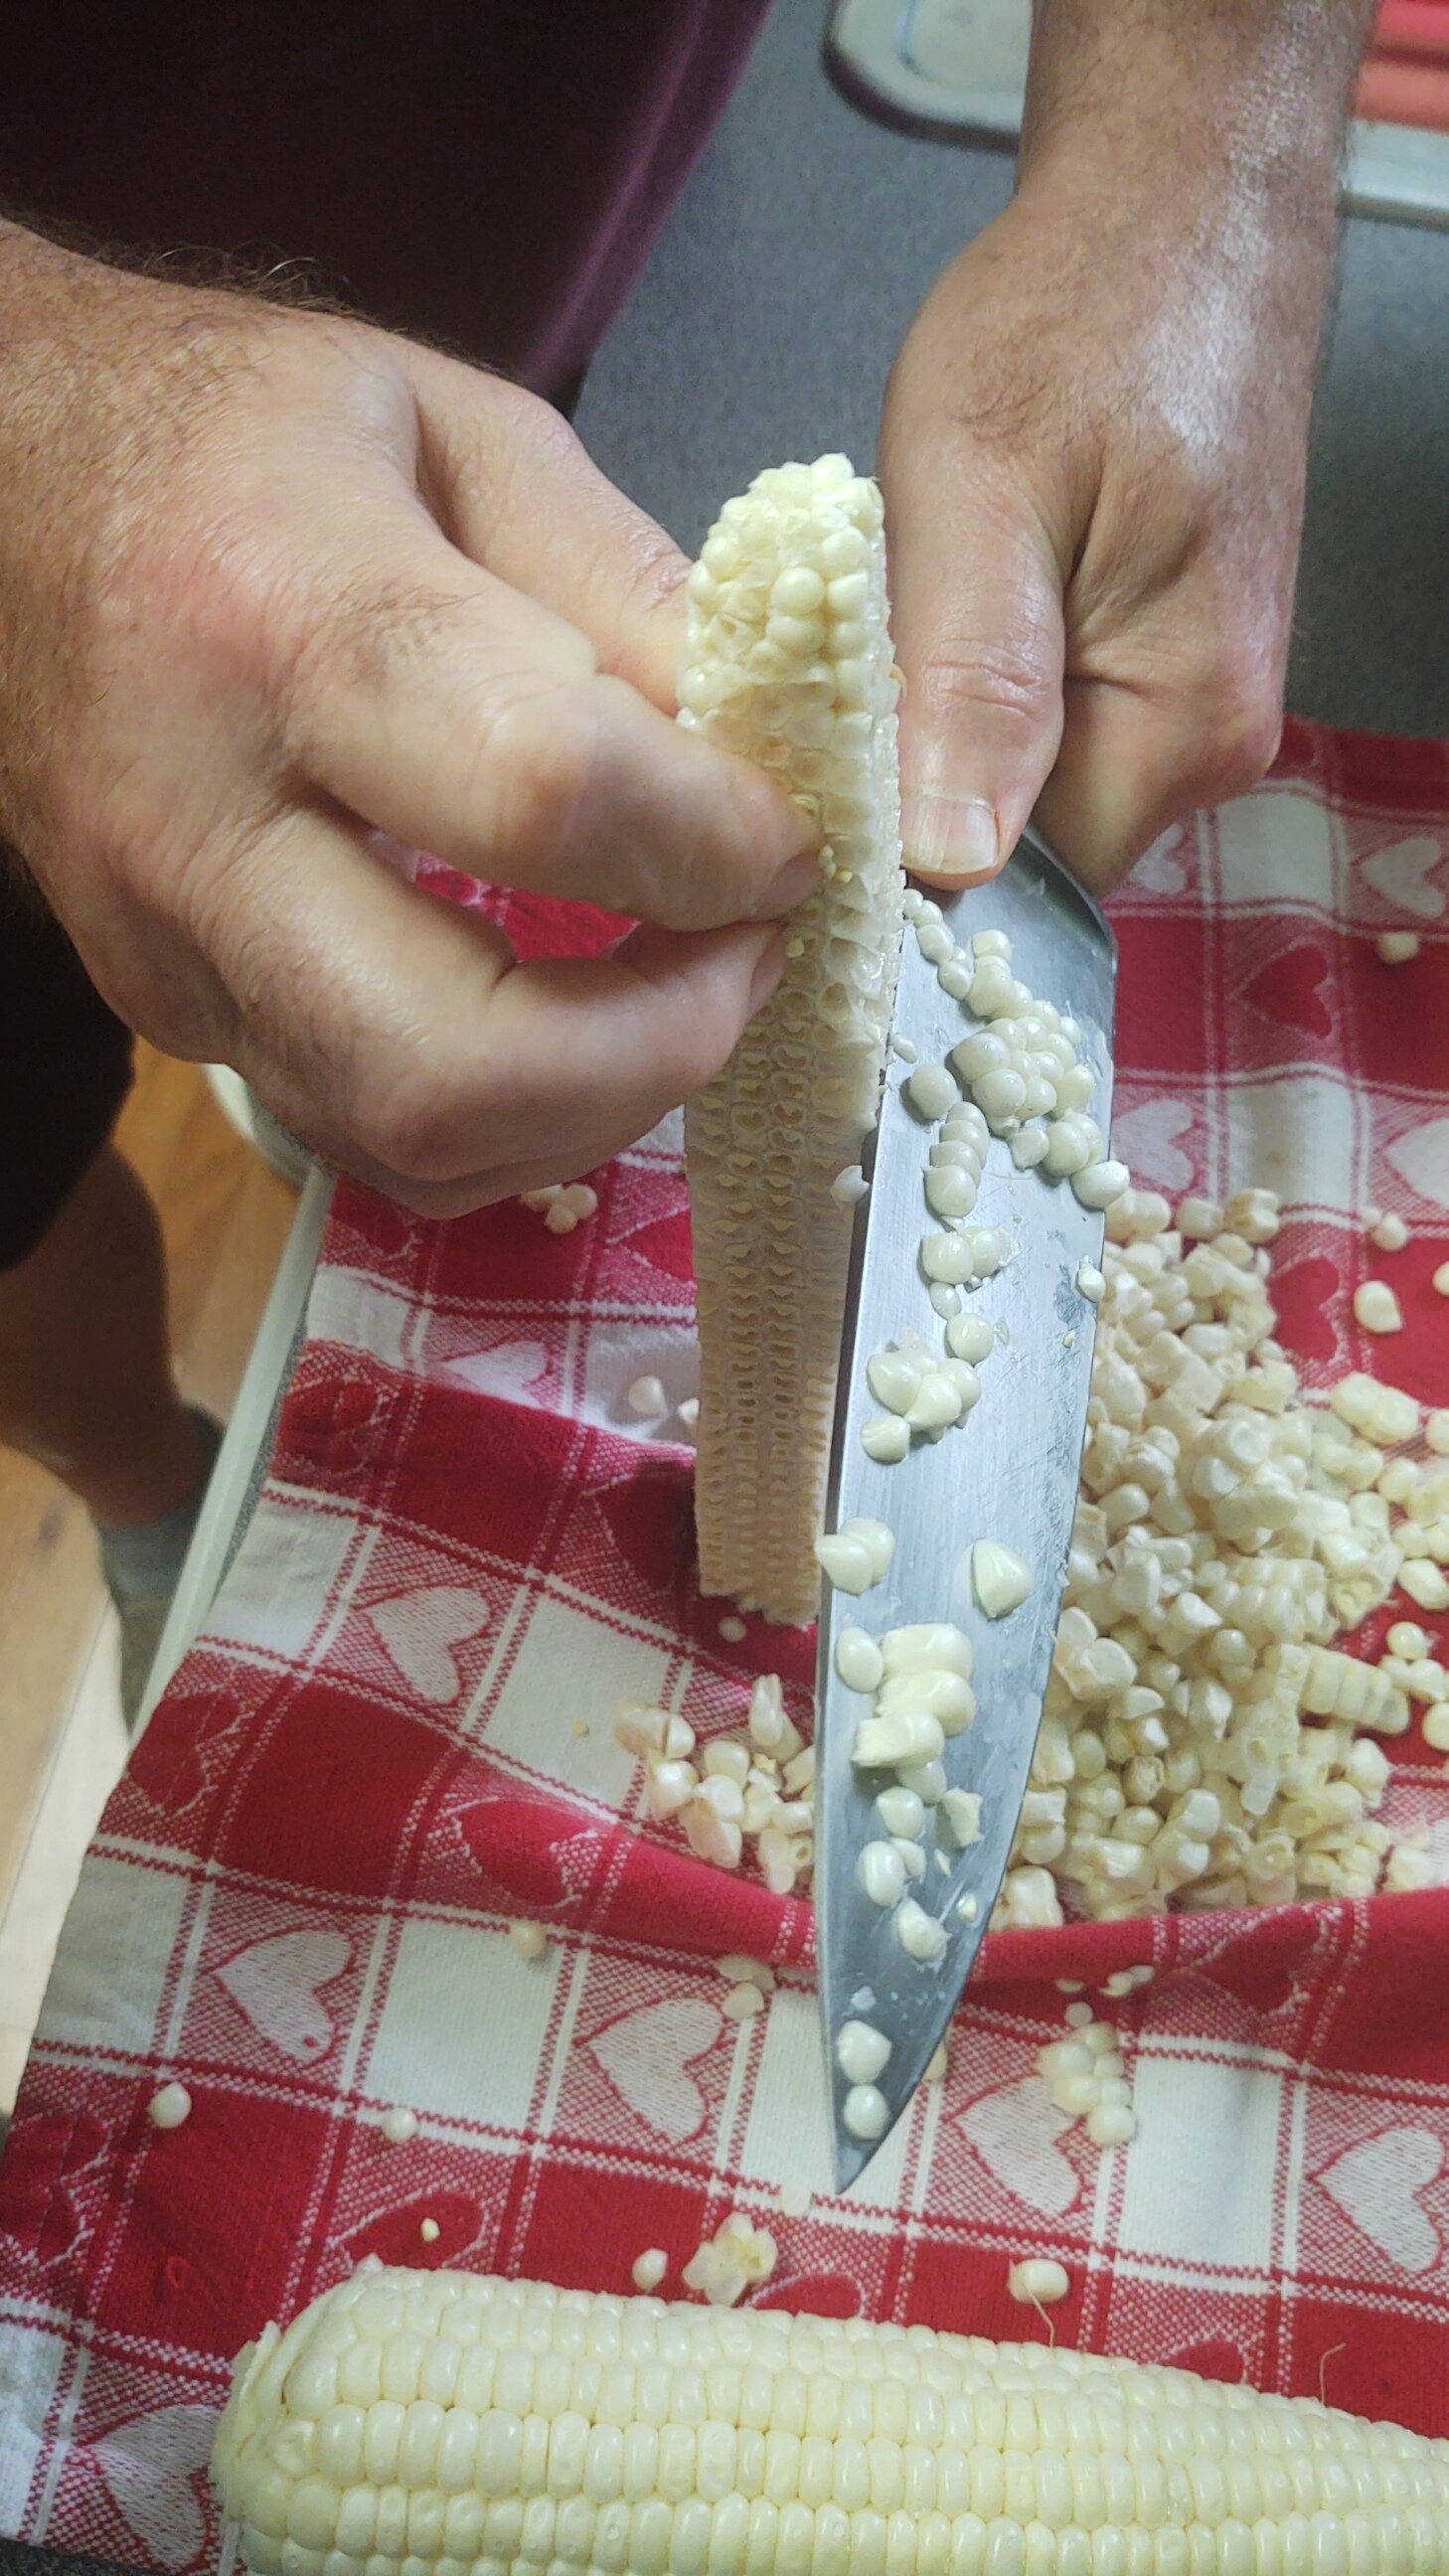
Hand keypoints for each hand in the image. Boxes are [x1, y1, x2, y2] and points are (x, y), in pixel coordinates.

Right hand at [0, 230, 816, 1211]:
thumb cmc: (235, 437)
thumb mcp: (452, 423)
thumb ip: (623, 584)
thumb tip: (767, 756)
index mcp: (280, 611)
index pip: (540, 792)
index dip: (712, 845)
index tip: (791, 835)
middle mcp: (198, 820)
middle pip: (450, 1063)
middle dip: (659, 1049)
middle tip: (747, 954)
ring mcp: (168, 949)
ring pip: (407, 1144)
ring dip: (598, 1106)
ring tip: (676, 985)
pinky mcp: (171, 1019)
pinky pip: (368, 1139)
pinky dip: (511, 1121)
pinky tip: (570, 1023)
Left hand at [881, 64, 1346, 894]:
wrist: (1174, 211)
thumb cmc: (1078, 319)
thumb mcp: (984, 494)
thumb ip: (971, 690)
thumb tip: (949, 866)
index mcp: (1182, 725)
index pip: (1019, 889)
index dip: (906, 863)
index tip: (810, 801)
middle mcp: (1212, 743)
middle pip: (1026, 850)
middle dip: (921, 793)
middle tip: (838, 681)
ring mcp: (1194, 703)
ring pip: (1028, 788)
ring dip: (941, 735)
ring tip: (894, 624)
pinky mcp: (1164, 660)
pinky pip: (1047, 727)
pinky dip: (972, 689)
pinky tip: (941, 607)